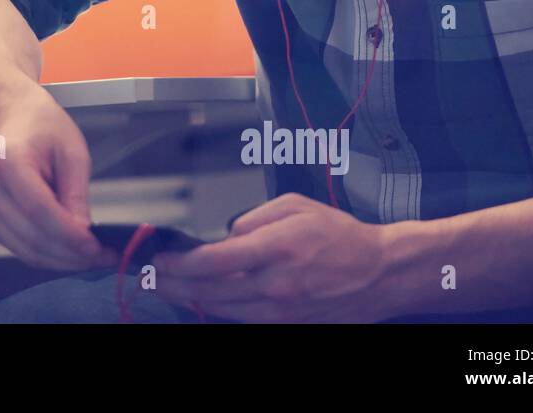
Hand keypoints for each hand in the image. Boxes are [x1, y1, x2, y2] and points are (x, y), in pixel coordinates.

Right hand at [0, 89, 117, 271]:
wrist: (9, 115)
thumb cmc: (39, 124)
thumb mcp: (71, 149)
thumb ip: (76, 192)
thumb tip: (83, 231)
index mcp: (7, 160)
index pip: (40, 211)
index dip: (70, 236)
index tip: (97, 247)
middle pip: (32, 237)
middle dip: (71, 254)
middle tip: (103, 256)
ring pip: (26, 250)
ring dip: (61, 260)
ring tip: (91, 256)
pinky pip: (20, 247)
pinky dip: (47, 254)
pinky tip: (70, 251)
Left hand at [153, 192, 393, 321]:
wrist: (380, 272)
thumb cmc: (339, 235)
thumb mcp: (294, 206)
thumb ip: (252, 218)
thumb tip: (225, 237)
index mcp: (276, 248)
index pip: (213, 261)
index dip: (180, 263)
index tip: (163, 258)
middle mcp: (276, 284)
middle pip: (210, 290)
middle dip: (174, 285)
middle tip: (152, 277)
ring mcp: (282, 310)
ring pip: (223, 310)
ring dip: (191, 300)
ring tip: (169, 289)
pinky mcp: (289, 325)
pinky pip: (245, 321)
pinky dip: (221, 312)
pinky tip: (205, 301)